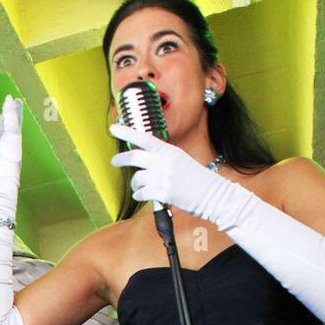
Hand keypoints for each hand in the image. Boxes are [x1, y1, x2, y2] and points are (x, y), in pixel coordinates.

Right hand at [0, 95, 22, 201]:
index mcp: (13, 134)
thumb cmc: (9, 158)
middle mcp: (3, 138)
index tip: (16, 99)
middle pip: (5, 122)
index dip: (15, 108)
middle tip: (7, 105)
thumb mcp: (12, 133)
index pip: (15, 117)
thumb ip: (11, 116)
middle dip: (6, 114)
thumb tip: (9, 99)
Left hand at [109, 123, 226, 216]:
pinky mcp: (162, 193)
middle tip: (115, 161)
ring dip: (135, 184)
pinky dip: (139, 195)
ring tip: (141, 187)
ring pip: (136, 178)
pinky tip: (143, 195)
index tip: (114, 128)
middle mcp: (164, 162)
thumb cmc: (195, 178)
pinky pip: (141, 194)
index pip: (144, 138)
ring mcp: (162, 177)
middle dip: (121, 159)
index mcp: (169, 151)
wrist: (211, 194)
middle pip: (134, 157)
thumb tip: (143, 159)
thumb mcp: (180, 159)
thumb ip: (162, 157)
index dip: (127, 133)